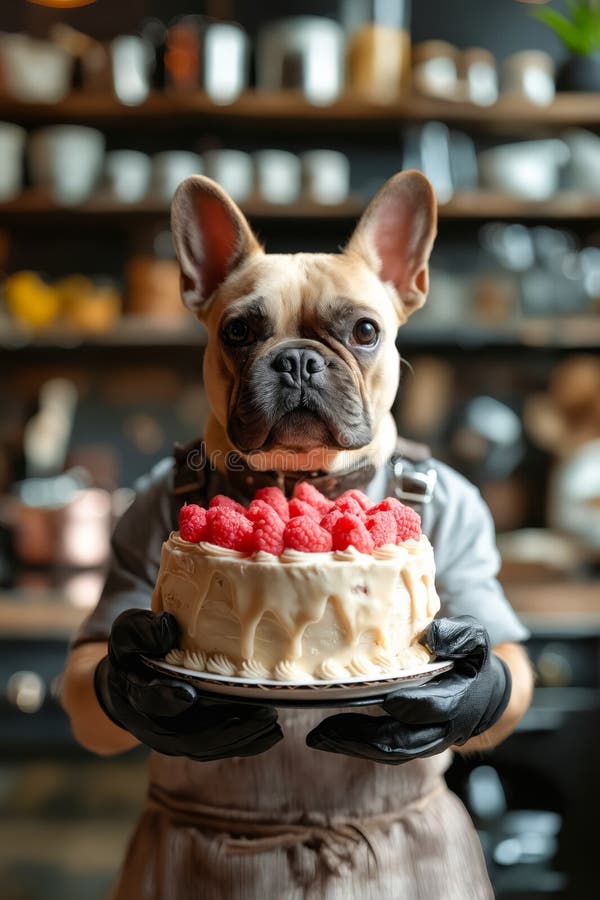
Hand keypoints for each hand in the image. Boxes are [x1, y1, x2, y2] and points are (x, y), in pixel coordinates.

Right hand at [94, 609, 282, 760]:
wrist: (128, 680)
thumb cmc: (133, 650)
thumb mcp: (129, 633)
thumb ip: (142, 630)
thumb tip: (168, 625)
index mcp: (134, 693)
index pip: (148, 698)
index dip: (166, 697)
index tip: (188, 693)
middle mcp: (153, 724)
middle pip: (187, 733)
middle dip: (224, 728)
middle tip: (260, 713)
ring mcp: (174, 737)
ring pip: (207, 746)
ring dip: (241, 737)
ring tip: (271, 722)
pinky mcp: (192, 741)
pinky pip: (218, 747)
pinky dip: (245, 742)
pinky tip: (270, 732)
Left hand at [306, 616, 510, 763]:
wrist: (485, 693)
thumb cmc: (472, 659)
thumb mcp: (473, 639)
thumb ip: (458, 635)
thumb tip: (433, 635)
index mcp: (459, 700)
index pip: (432, 707)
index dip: (410, 705)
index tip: (385, 698)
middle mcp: (443, 729)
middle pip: (403, 741)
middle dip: (364, 737)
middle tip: (326, 729)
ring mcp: (428, 742)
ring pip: (391, 752)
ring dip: (353, 747)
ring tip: (318, 737)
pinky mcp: (414, 745)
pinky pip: (386, 752)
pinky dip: (358, 748)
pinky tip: (331, 738)